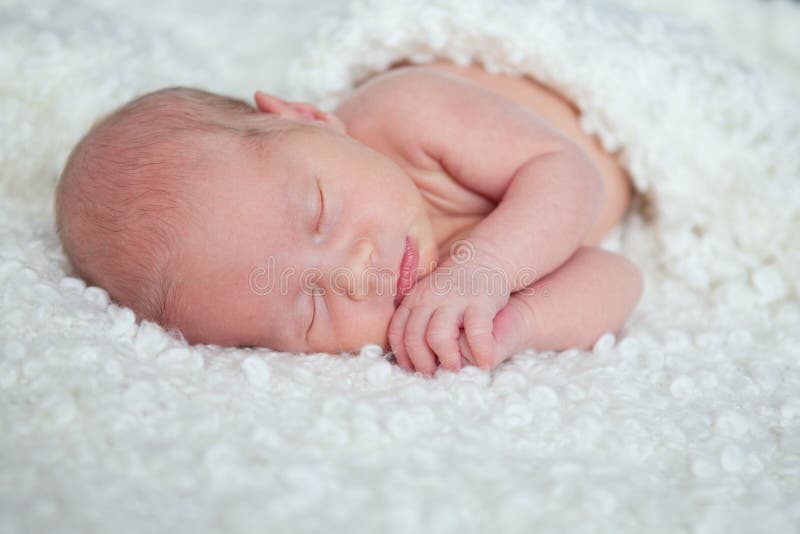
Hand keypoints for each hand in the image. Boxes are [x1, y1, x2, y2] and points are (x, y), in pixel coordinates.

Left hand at [388, 241, 511, 375]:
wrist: (484, 259)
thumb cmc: (454, 289)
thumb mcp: (427, 299)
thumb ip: (417, 321)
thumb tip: (411, 359)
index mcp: (413, 300)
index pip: (398, 333)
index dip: (403, 357)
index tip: (414, 371)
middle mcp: (429, 299)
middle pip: (414, 337)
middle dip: (422, 362)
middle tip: (434, 375)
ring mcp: (453, 299)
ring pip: (437, 336)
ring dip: (445, 358)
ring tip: (455, 369)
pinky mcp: (480, 300)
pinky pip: (476, 332)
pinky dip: (480, 352)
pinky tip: (485, 364)